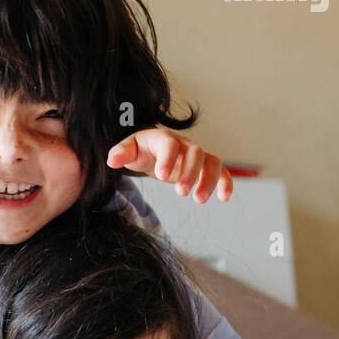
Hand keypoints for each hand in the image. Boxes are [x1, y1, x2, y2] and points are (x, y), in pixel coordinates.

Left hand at [107, 128, 232, 203]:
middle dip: (190, 172)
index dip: (168, 158)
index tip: (162, 176)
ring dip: (209, 180)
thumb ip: (120, 154)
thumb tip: (112, 161)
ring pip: (212, 161)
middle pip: (195, 152)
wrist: (151, 149)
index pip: (169, 144)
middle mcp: (184, 144)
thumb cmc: (139, 150)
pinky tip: (223, 198)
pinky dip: (226, 182)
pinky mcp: (204, 167)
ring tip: (198, 200)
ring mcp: (196, 155)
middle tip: (180, 193)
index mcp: (163, 138)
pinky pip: (222, 171)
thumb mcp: (127, 150)